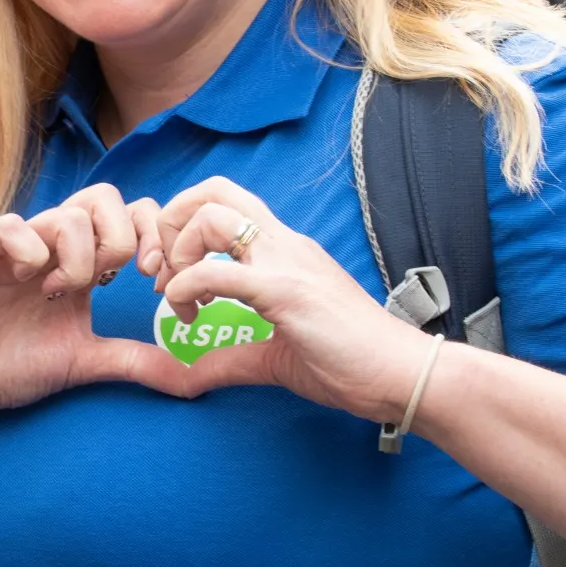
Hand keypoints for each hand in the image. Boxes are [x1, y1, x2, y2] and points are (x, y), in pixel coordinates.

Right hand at [0, 182, 192, 427]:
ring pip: (69, 215)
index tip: (154, 282)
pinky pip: (15, 228)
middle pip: (106, 198)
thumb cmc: (14, 367)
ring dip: (77, 257)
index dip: (153, 239)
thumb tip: (196, 380)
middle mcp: (53, 245)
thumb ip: (139, 362)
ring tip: (58, 293)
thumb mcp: (88, 363)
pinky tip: (26, 283)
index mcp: (82, 263)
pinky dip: (30, 251)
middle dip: (122, 239)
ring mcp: (18, 244)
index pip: (132, 216)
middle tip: (113, 280)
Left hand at [150, 177, 434, 420]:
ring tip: (178, 296)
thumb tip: (181, 376)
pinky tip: (189, 315)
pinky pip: (218, 272)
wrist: (401, 375)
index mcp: (283, 250)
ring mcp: (286, 263)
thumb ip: (225, 360)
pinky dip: (185, 288)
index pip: (224, 202)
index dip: (182, 227)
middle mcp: (284, 244)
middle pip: (214, 191)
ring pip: (212, 216)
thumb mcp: (271, 358)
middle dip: (171, 222)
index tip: (170, 277)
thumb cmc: (348, 362)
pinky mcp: (286, 292)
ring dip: (178, 252)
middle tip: (164, 272)